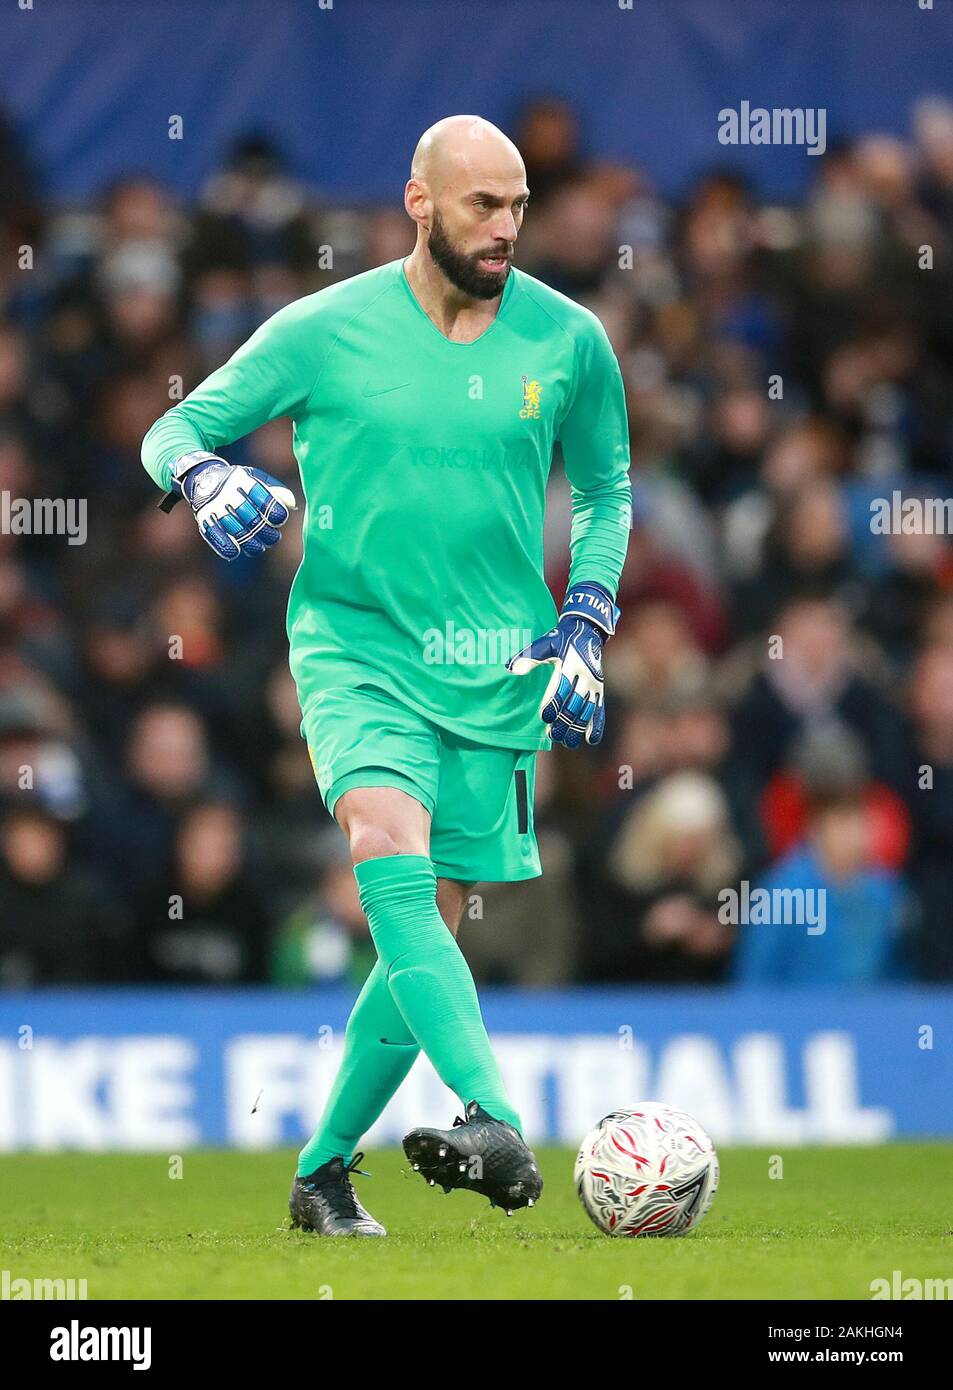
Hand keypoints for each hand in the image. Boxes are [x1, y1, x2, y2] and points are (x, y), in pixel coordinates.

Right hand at [170, 451, 296, 560]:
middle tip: (274, 537)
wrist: (202, 477)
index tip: (280, 519)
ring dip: (250, 542)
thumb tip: (292, 505)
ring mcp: (214, 507)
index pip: (262, 498)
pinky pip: (215, 535)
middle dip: (266, 531)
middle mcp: (227, 493)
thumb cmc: (238, 482)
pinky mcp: (204, 518)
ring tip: (259, 546)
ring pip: (235, 529)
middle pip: (251, 517)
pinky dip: (226, 546)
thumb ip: (275, 490)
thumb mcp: (255, 478)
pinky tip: (236, 551)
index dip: (274, 511)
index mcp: (242, 481)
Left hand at [506, 581, 618, 747]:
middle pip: (575, 703)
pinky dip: (597, 725)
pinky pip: (600, 709)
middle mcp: (586, 676)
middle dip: (564, 721)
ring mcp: (595, 684)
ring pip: (587, 710)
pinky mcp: (600, 689)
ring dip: (577, 727)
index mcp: (571, 664)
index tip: (544, 717)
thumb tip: (510, 668)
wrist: (587, 630)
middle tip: (552, 735)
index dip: (554, 704)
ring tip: (567, 741)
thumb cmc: (562, 638)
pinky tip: (590, 740)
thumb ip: (529, 656)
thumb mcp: (545, 643)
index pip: (562, 688)